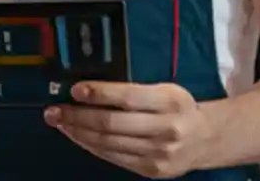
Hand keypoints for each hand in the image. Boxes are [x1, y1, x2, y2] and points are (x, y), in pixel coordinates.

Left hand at [44, 82, 215, 178]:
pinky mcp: (151, 170)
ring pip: (109, 142)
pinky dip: (91, 146)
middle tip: (54, 110)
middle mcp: (166, 128)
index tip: (75, 89)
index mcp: (170, 101)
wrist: (206, 139)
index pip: (129, 96)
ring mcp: (159, 153)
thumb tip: (89, 89)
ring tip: (60, 122)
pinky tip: (77, 136)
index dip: (100, 93)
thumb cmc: (177, 108)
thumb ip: (133, 90)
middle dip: (78, 116)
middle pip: (113, 123)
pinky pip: (113, 157)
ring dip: (78, 132)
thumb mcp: (164, 90)